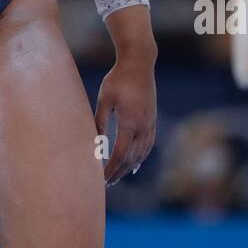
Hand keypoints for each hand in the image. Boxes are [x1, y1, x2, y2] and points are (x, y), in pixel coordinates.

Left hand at [96, 52, 156, 187]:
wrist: (139, 62)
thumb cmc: (117, 79)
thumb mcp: (104, 98)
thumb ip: (99, 121)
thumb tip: (94, 143)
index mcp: (129, 122)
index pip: (119, 154)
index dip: (110, 169)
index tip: (100, 179)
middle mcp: (142, 126)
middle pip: (130, 158)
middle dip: (118, 172)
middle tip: (106, 184)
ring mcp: (150, 124)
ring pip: (141, 154)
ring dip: (129, 167)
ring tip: (118, 177)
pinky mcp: (152, 119)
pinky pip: (148, 145)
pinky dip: (141, 157)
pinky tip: (135, 165)